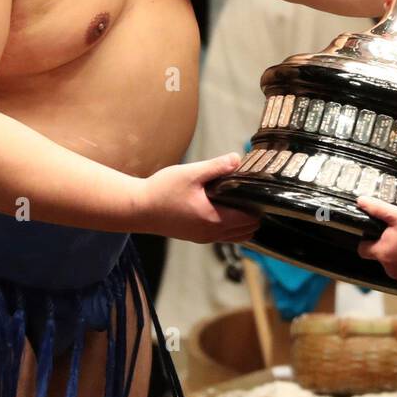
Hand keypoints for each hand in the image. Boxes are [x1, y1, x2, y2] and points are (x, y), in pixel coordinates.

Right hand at [138, 152, 260, 242]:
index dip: (259, 205)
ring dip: (244, 221)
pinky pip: (224, 236)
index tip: (259, 189)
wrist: (137, 209)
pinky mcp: (197, 236)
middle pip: (248, 231)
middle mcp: (211, 233)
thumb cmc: (162, 191)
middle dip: (255, 213)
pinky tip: (226, 207)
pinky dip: (232, 225)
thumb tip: (238, 159)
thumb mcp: (191, 174)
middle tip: (251, 191)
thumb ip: (217, 167)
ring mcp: (204, 237)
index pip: (250, 220)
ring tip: (241, 199)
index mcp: (214, 219)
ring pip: (237, 236)